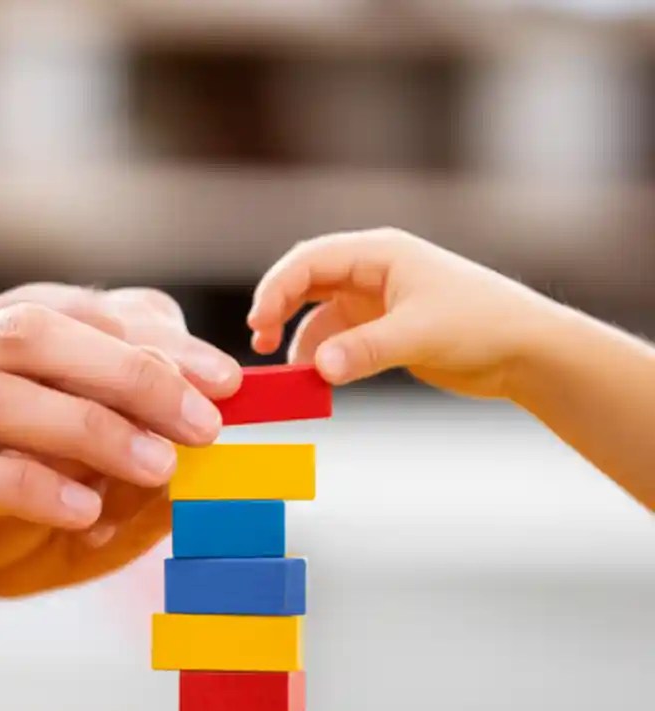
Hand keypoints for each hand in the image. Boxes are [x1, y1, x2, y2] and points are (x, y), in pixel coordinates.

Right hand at [0, 301, 224, 646]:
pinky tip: (79, 511)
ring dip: (94, 426)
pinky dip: (27, 487)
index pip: (39, 310)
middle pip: (32, 334)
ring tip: (163, 462)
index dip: (128, 332)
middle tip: (207, 410)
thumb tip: (88, 446)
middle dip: (131, 367)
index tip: (202, 369)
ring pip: (1, 396)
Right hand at [247, 228, 559, 398]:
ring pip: (317, 314)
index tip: (259, 324)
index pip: (310, 261)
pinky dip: (322, 357)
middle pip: (305, 281)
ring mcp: (376, 299)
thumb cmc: (483, 326)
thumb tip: (316, 368)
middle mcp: (372, 270)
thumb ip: (365, 350)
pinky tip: (317, 380)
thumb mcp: (419, 336)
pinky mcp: (382, 328)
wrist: (527, 351)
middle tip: (260, 343)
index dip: (276, 288)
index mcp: (380, 253)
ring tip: (292, 374)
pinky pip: (336, 339)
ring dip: (299, 340)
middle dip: (278, 309)